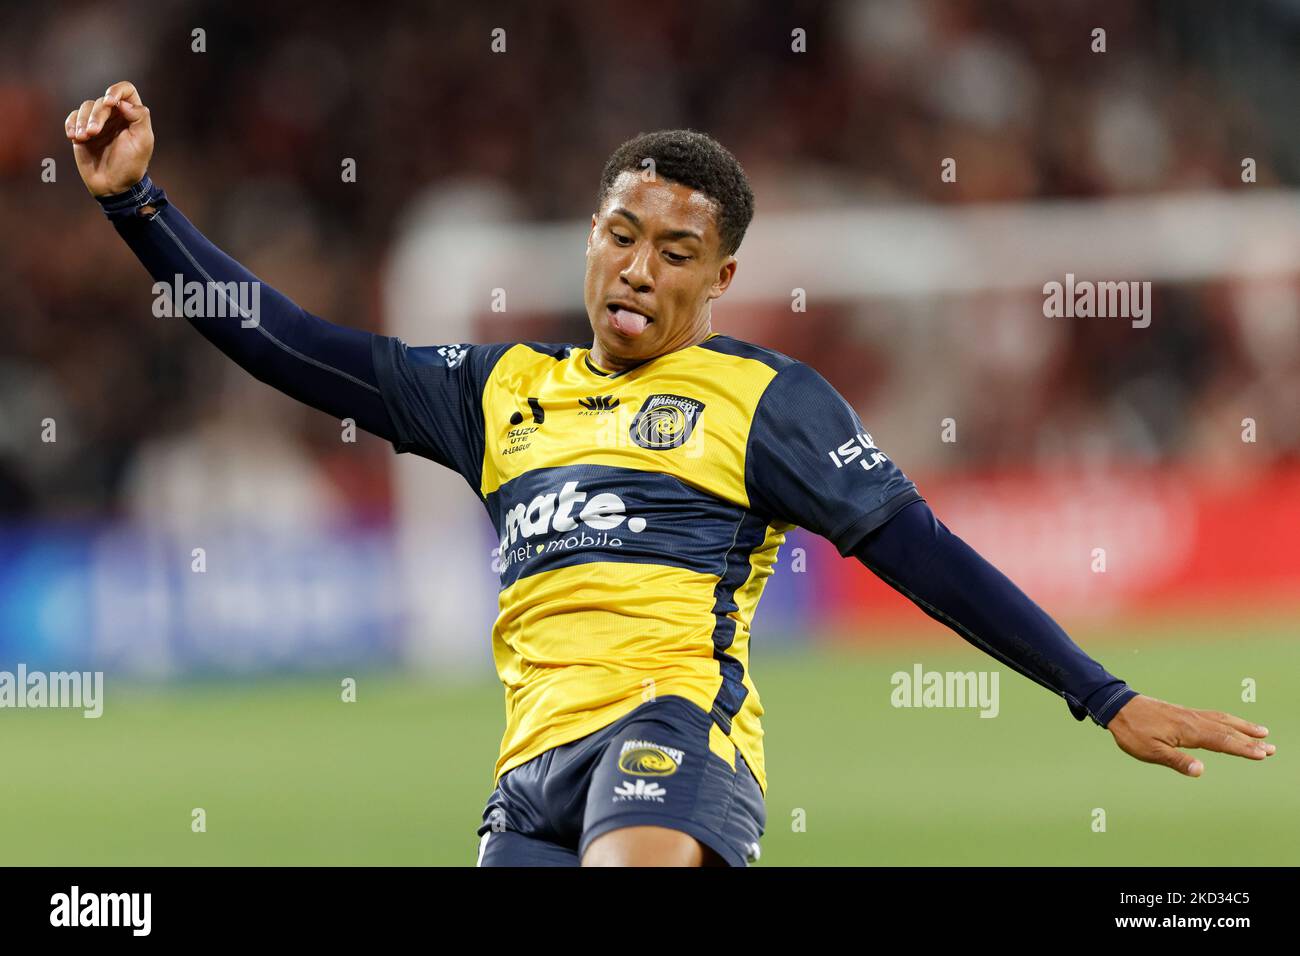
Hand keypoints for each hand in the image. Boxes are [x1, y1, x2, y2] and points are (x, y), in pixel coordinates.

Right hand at [64, 81, 154, 196]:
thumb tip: (123, 103)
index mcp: (132, 115)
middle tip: (94, 133)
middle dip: (96, 115)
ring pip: (85, 107)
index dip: (117, 90)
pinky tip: (74, 137)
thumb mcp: (143, 142)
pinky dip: (71, 124)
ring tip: (84, 137)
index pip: (126, 90)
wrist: (114, 186)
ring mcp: (97, 123)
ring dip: (82, 121)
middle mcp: (114, 115)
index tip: (111, 102)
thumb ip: (139, 117)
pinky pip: (72, 118)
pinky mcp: (82, 131)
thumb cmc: (131, 164)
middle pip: (102, 101)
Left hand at [1107, 694, 1275, 775]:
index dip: (1243, 748)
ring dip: (1243, 727)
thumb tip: (1200, 771)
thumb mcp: (1151, 751)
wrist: (1118, 706)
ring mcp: (1189, 714)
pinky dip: (1228, 719)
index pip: (1222, 741)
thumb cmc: (1133, 732)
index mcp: (1188, 731)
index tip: (1263, 754)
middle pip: (1227, 730)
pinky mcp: (1183, 712)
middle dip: (1250, 739)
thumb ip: (1177, 761)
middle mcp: (1193, 720)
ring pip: (1222, 720)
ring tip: (1262, 732)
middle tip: (1272, 747)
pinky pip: (1212, 715)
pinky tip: (1231, 723)